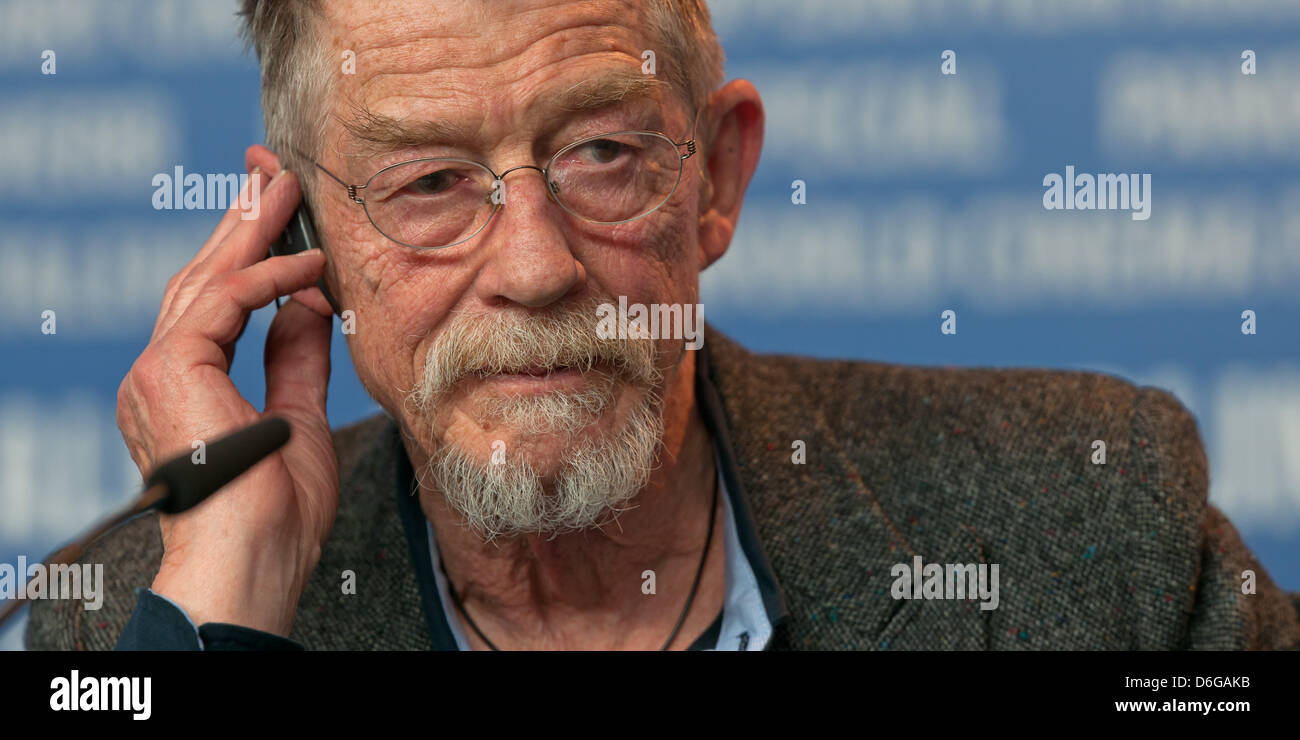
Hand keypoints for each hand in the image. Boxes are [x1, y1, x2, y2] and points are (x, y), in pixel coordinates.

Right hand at [116, 145, 336, 636]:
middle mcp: (161, 375)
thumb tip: (308, 307)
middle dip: (239, 222)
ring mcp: (158, 372)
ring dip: (251, 228)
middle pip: (202, 279)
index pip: (214, 304)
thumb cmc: (275, 515)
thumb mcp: (298, 420)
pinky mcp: (170, 371)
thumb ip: (295, 362)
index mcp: (185, 390)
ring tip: (286, 186)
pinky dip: (269, 277)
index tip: (277, 214)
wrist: (252, 561)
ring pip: (207, 280)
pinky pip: (223, 302)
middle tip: (270, 172)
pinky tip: (308, 261)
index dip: (245, 254)